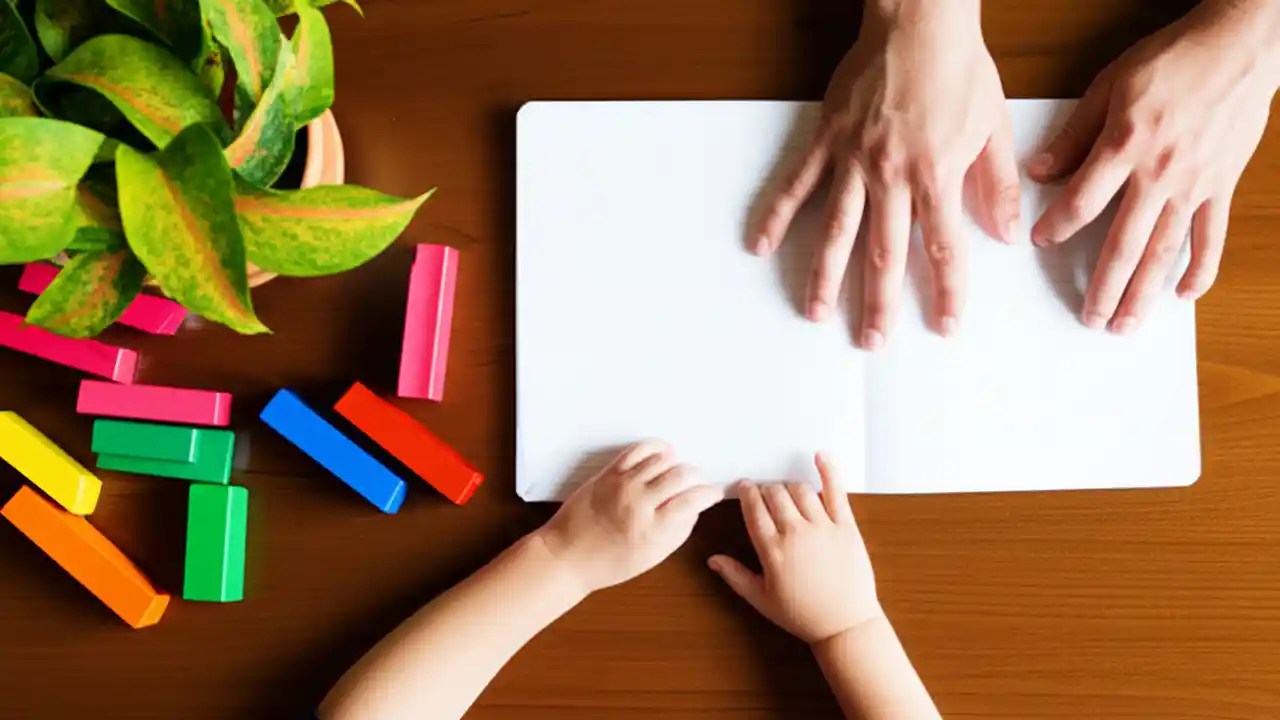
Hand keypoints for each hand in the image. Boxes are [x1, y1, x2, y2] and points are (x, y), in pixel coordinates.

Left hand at [535, 440, 724, 594]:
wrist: (569, 555)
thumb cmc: (611, 563)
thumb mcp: (654, 556)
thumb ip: (679, 530)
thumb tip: (695, 506)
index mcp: (654, 529)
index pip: (694, 499)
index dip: (710, 493)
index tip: (713, 494)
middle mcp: (640, 503)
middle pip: (682, 475)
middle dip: (698, 476)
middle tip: (699, 482)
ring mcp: (623, 485)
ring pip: (662, 459)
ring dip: (678, 463)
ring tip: (680, 472)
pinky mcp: (608, 473)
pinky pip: (638, 450)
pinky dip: (656, 448)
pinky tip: (664, 455)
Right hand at [708, 454, 881, 644]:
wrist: (845, 625)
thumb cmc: (802, 615)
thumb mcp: (761, 599)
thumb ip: (735, 576)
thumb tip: (712, 560)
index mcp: (772, 549)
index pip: (753, 508)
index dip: (746, 493)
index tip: (743, 487)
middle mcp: (795, 533)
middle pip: (774, 494)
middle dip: (765, 489)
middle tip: (764, 493)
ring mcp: (823, 527)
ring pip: (800, 489)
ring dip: (789, 486)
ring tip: (786, 491)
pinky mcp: (846, 527)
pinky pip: (836, 491)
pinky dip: (829, 470)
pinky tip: (821, 456)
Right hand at [755, 0, 1016, 346]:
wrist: (919, 20)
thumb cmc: (958, 68)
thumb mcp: (993, 127)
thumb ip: (997, 186)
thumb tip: (1007, 234)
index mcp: (937, 175)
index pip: (944, 249)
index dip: (947, 293)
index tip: (946, 326)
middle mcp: (891, 175)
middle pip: (884, 253)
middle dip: (879, 303)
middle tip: (872, 341)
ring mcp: (853, 160)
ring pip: (837, 230)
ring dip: (826, 276)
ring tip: (816, 313)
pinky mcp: (826, 140)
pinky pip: (796, 184)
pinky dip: (777, 215)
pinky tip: (761, 245)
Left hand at [1030, 1, 1279, 331]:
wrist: (1237, 47)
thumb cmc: (1171, 61)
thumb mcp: (1108, 87)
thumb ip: (1074, 136)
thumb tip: (1040, 171)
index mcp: (1123, 147)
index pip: (1080, 201)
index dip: (1056, 226)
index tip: (1040, 243)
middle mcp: (1158, 174)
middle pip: (1123, 243)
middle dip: (1103, 286)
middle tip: (1088, 318)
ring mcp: (1193, 185)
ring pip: (1163, 250)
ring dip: (1143, 292)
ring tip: (1125, 324)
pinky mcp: (1221, 187)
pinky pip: (1211, 237)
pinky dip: (1200, 269)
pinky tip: (1183, 295)